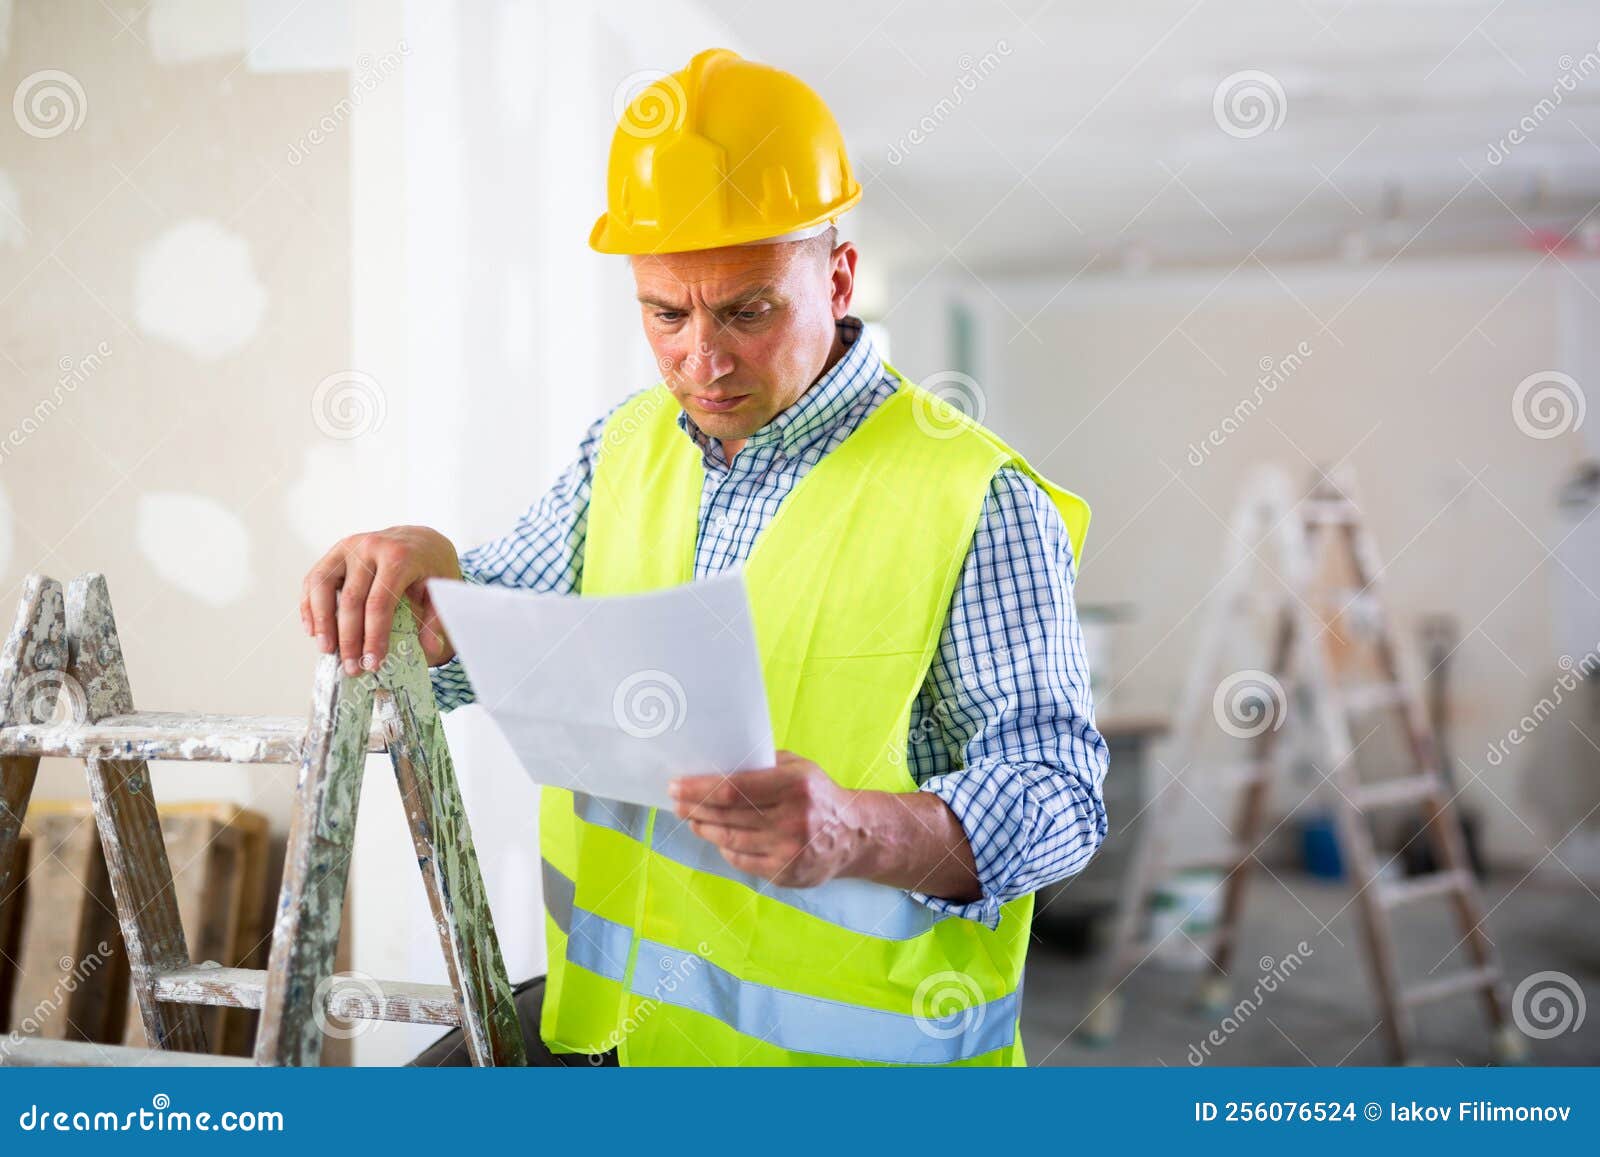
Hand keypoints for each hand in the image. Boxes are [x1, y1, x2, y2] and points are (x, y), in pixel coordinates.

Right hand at [300, 526, 462, 674]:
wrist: (420, 540)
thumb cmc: (432, 569)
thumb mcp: (443, 589)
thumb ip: (435, 618)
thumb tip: (431, 649)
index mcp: (399, 556)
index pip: (380, 602)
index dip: (374, 636)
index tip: (372, 663)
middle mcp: (370, 547)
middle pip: (351, 599)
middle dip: (349, 638)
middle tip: (351, 667)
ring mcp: (348, 547)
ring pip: (323, 585)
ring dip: (322, 622)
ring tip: (327, 650)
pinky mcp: (335, 552)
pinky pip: (315, 579)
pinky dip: (310, 606)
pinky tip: (313, 630)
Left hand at [670, 751, 983, 901]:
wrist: (854, 836)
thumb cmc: (817, 794)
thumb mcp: (798, 768)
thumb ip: (762, 765)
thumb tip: (715, 764)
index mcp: (795, 785)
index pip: (735, 789)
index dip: (700, 789)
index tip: (676, 786)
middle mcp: (793, 819)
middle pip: (728, 816)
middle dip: (696, 808)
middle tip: (677, 801)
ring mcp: (790, 850)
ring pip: (731, 840)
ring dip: (705, 829)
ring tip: (691, 819)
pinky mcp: (786, 873)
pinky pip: (742, 860)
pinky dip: (724, 848)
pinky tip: (715, 837)